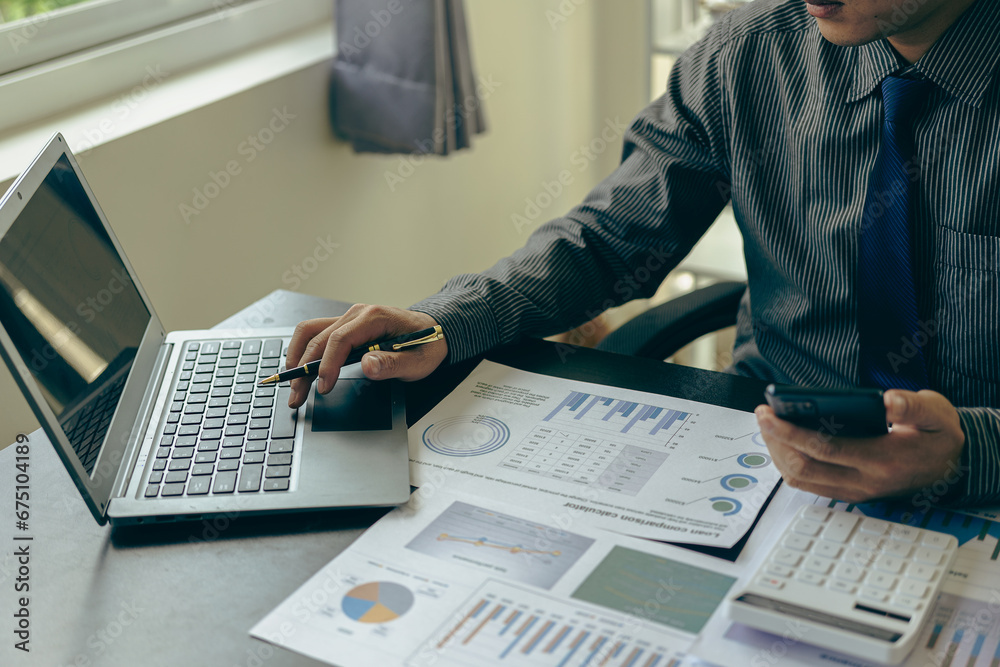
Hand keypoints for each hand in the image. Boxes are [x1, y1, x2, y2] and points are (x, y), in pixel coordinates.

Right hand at [285, 304, 447, 407]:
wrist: (434, 329)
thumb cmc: (426, 344)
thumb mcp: (418, 361)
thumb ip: (393, 364)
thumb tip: (368, 365)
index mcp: (374, 318)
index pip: (340, 339)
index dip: (327, 365)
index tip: (323, 387)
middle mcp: (357, 314)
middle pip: (318, 338)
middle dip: (304, 369)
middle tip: (297, 396)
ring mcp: (348, 318)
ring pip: (310, 333)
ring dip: (297, 358)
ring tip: (293, 385)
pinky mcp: (345, 326)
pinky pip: (316, 334)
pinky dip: (303, 351)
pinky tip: (301, 370)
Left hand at [755, 389, 964, 502]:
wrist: (954, 465)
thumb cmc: (938, 435)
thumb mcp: (937, 413)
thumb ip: (913, 405)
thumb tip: (888, 401)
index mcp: (883, 460)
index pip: (825, 448)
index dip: (790, 432)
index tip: (769, 414)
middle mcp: (865, 481)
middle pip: (804, 468)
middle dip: (776, 441)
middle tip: (762, 414)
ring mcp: (856, 490)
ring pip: (802, 480)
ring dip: (778, 454)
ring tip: (769, 425)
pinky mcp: (850, 492)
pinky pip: (810, 484)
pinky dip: (790, 463)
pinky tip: (784, 441)